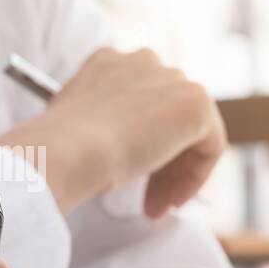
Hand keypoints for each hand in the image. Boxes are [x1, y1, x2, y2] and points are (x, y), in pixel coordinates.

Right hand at [0, 47, 225, 217]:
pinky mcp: (195, 105)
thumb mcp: (72, 129)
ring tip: (153, 206)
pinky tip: (169, 200)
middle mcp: (143, 61)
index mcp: (108, 63)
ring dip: (175, 174)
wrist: (66, 149)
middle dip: (161, 161)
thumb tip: (109, 150)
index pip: (138, 101)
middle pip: (167, 115)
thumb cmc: (57, 147)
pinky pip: (210, 146)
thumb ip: (96, 126)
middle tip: (145, 199)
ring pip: (190, 132)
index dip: (136, 142)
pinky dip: (194, 178)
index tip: (124, 176)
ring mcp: (172, 80)